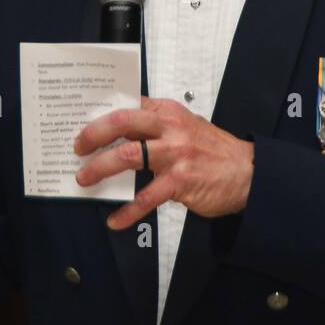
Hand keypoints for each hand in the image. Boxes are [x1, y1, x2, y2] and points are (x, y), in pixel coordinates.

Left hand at [73, 96, 254, 230]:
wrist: (247, 172)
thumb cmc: (213, 150)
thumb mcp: (186, 124)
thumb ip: (156, 125)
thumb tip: (117, 132)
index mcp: (168, 112)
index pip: (129, 105)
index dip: (102, 112)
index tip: (82, 121)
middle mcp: (170, 128)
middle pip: (123, 123)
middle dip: (94, 134)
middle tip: (77, 147)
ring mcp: (175, 155)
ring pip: (128, 157)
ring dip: (100, 169)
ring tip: (84, 180)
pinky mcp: (180, 182)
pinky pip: (145, 198)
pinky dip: (127, 212)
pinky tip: (115, 220)